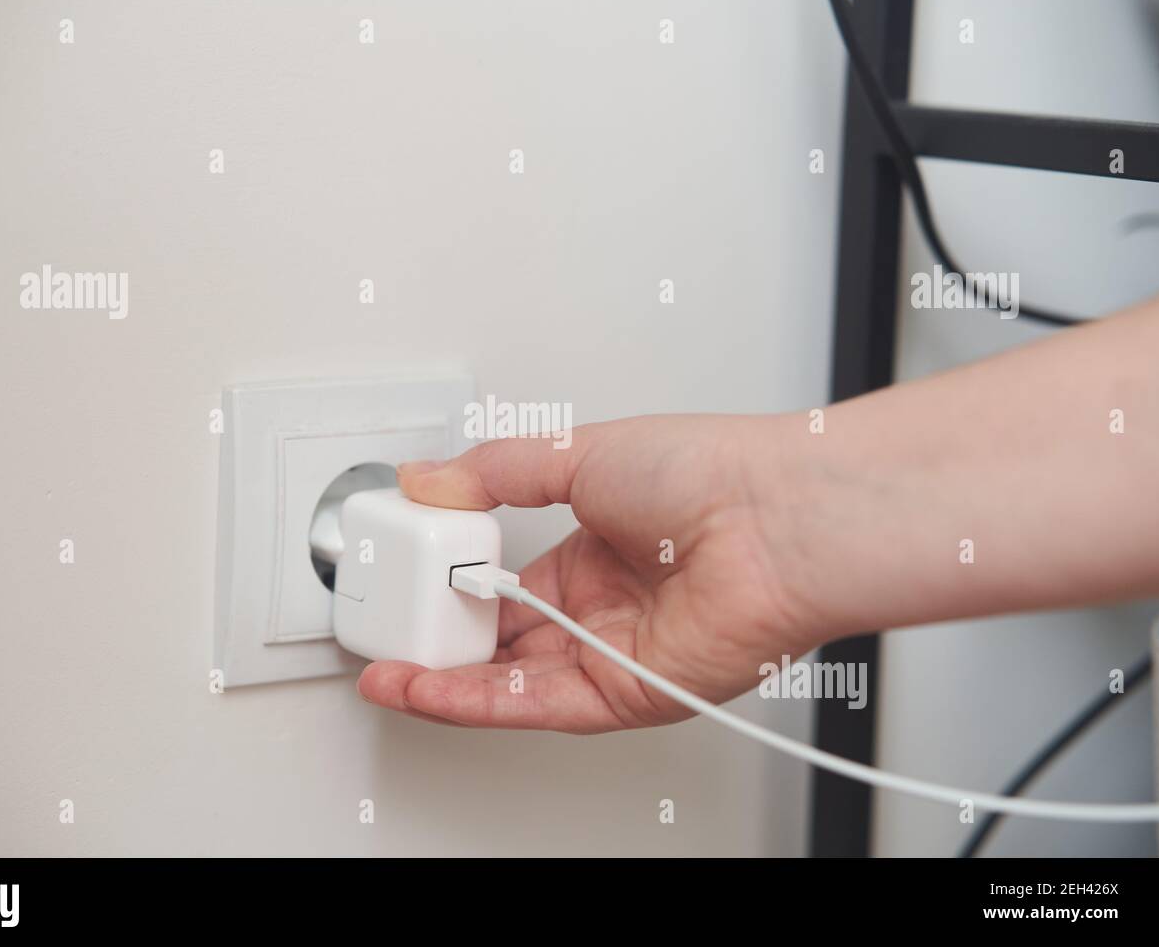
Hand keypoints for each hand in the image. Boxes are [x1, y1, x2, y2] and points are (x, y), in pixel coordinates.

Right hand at [356, 415, 819, 732]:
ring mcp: (612, 652)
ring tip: (383, 666)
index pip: (504, 577)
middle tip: (386, 625)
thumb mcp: (578, 453)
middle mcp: (601, 605)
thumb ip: (494, 472)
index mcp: (594, 548)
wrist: (775, 516)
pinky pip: (535, 705)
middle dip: (438, 637)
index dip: (452, 580)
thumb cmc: (708, 473)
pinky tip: (424, 688)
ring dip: (442, 679)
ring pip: (509, 680)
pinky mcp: (624, 694)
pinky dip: (474, 700)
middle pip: (500, 637)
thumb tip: (426, 477)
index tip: (407, 572)